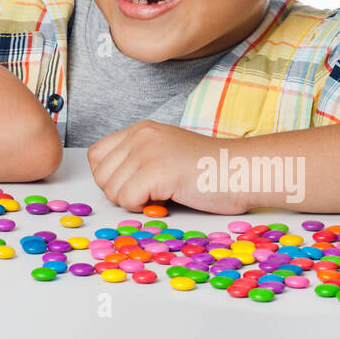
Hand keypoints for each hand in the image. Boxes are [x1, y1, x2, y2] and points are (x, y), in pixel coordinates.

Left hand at [87, 120, 251, 214]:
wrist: (243, 170)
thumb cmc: (211, 170)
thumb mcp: (166, 154)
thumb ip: (138, 161)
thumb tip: (111, 186)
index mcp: (141, 130)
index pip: (97, 156)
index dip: (110, 178)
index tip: (134, 187)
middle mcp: (140, 135)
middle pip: (101, 175)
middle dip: (121, 193)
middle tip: (150, 196)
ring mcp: (147, 151)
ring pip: (112, 190)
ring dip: (134, 202)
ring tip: (161, 196)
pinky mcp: (156, 170)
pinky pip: (127, 200)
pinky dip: (144, 208)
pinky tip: (166, 200)